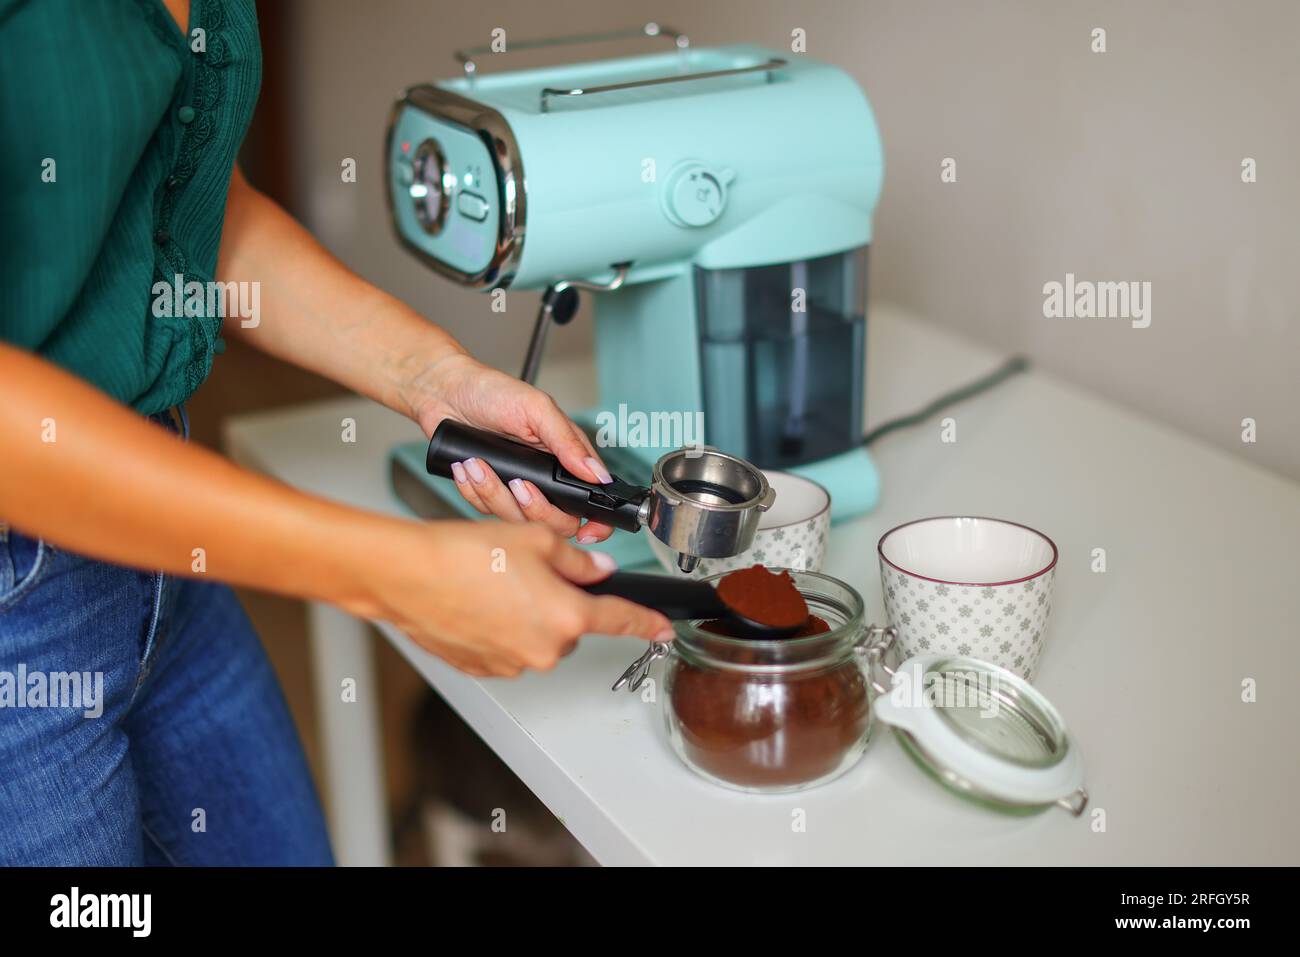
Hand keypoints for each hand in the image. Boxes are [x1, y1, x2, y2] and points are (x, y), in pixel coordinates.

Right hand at [353, 520, 672, 676]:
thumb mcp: (535, 539)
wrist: (406, 576)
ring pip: (536, 634)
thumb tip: (595, 569)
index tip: (664, 630)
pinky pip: (506, 646)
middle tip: (525, 570)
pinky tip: (476, 601)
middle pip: (571, 624)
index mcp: (568, 615)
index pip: (622, 620)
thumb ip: (577, 560)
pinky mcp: (484, 669)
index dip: (647, 624)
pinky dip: (498, 626)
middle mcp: (545, 649)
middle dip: (557, 599)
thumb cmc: (462, 555)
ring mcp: (513, 664)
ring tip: (492, 582)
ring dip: (525, 612)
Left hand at [411, 354, 616, 543]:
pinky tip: (465, 468)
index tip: (587, 533)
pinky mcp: (490, 492)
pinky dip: (472, 491)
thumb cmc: (493, 391)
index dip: (596, 523)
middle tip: (517, 483)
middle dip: (534, 508)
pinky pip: (486, 511)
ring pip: (517, 521)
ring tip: (478, 465)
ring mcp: (517, 489)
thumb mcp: (537, 410)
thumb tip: (596, 474)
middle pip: (556, 523)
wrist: (446, 392)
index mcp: (567, 458)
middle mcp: (546, 478)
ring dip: (493, 493)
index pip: (592, 501)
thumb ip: (568, 443)